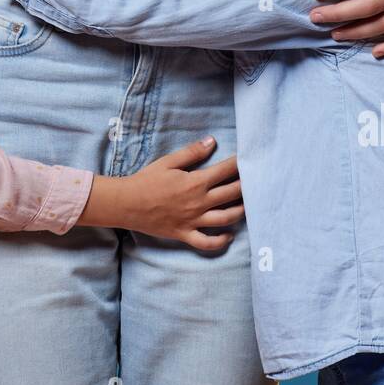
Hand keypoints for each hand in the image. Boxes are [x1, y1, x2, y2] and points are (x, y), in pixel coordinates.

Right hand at [88, 137, 244, 249]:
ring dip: (240, 212)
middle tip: (257, 181)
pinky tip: (229, 235)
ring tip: (248, 206)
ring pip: (226, 218)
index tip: (249, 160)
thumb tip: (212, 141)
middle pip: (231, 194)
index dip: (239, 164)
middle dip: (246, 186)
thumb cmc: (146, 180)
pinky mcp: (185, 234)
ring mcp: (193, 220)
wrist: (127, 203)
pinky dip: (220, 241)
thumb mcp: (168, 162)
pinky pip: (207, 243)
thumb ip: (192, 152)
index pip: (225, 171)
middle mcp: (199, 202)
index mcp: (196, 182)